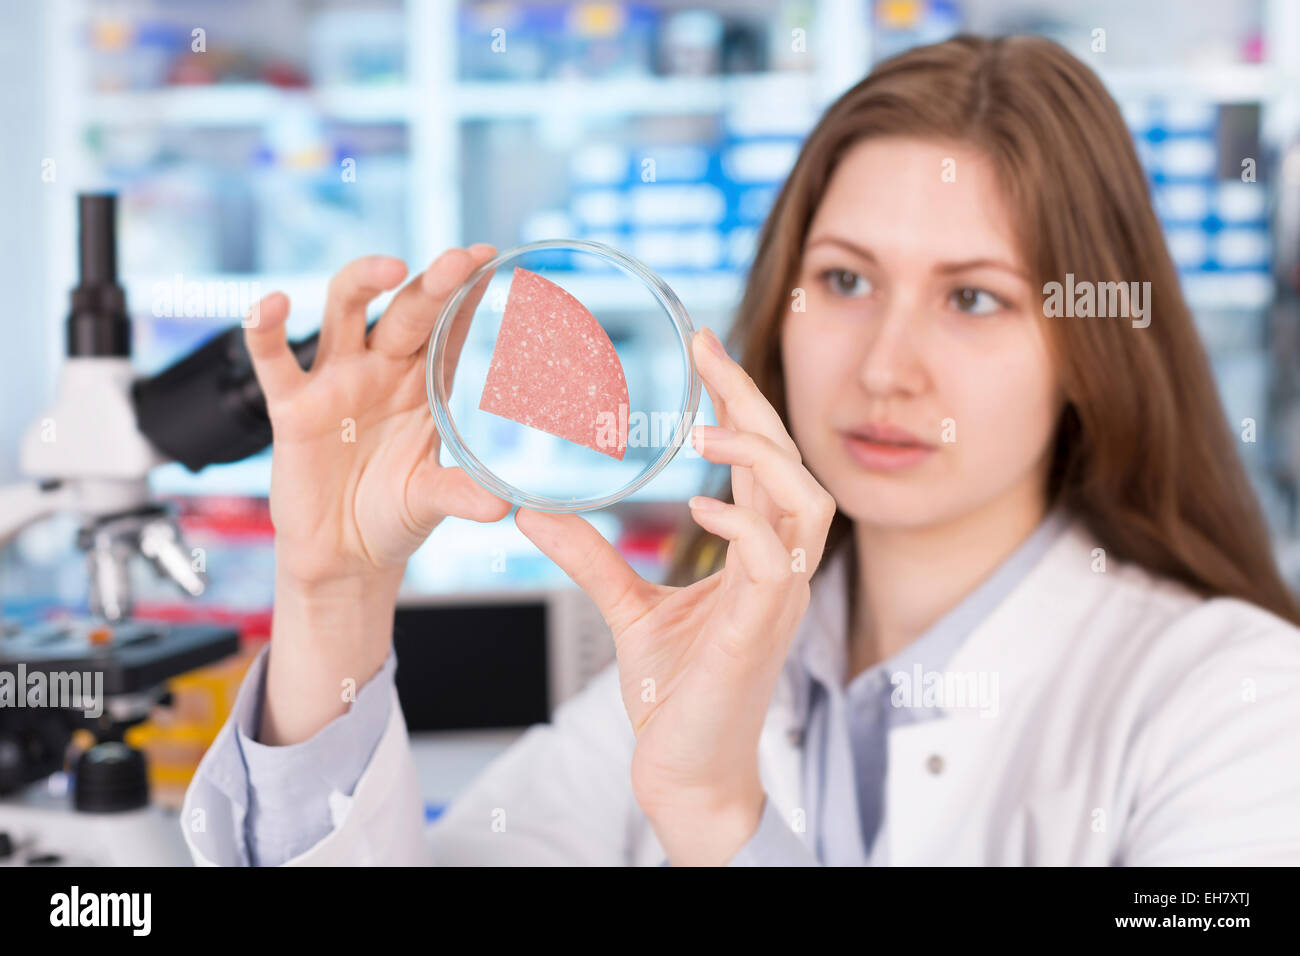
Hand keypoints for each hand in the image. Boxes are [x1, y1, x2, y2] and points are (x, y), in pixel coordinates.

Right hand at [246, 248, 510, 589]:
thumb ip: (459, 495)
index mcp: (424, 386)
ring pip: (344, 311)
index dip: (465, 292)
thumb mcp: (429, 503)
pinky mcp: (292, 407)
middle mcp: (381, 372)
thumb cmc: (392, 518)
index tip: (488, 257)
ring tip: (391, 268)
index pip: (447, 329)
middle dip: (432, 283)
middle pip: (406, 311)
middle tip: (459, 260)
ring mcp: (336, 382)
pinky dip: (267, 328)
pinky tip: (274, 303)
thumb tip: (501, 506)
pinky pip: (274, 359)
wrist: (343, 556)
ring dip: (363, 282)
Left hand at [515, 326, 836, 864]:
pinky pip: (774, 565)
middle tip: (709, 349)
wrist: (682, 772)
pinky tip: (701, 505)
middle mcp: (780, 569)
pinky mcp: (759, 635)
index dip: (740, 400)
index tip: (706, 346)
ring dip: (761, 456)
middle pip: (794, 463)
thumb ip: (591, 557)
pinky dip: (742, 526)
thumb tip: (532, 513)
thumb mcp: (627, 607)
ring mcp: (778, 601)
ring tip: (706, 430)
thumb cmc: (673, 694)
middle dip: (754, 402)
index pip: (763, 460)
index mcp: (758, 555)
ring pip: (807, 504)